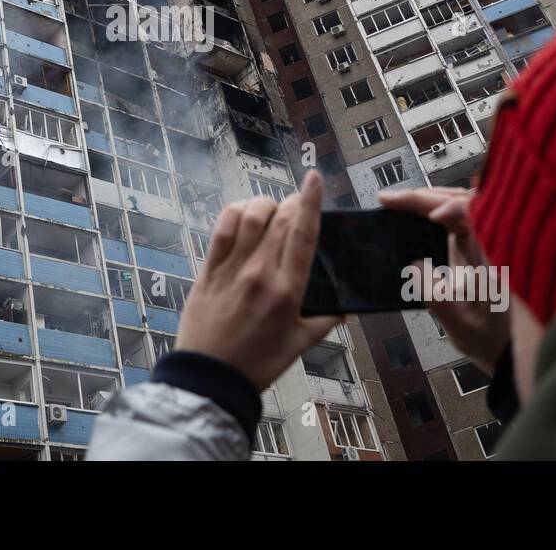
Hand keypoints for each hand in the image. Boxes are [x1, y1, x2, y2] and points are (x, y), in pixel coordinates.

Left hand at [177, 171, 341, 389]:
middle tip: (298, 203)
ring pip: (250, 216)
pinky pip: (222, 229)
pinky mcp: (209, 270)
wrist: (210, 378)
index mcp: (288, 291)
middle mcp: (260, 273)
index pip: (304, 234)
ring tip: (272, 209)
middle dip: (293, 202)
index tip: (315, 178)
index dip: (311, 201)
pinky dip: (234, 212)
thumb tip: (346, 308)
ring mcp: (232, 269)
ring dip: (265, 204)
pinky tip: (242, 214)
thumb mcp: (298, 345)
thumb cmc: (256, 364)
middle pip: (281, 220)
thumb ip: (325, 321)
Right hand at [378, 187, 508, 371]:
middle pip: (459, 201)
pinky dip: (431, 207)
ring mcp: (480, 240)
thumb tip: (414, 264)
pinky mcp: (472, 244)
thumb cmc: (487, 335)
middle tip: (388, 200)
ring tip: (395, 201)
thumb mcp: (459, 323)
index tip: (430, 216)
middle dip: (423, 196)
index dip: (452, 208)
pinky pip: (453, 215)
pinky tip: (413, 210)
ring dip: (425, 199)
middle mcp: (486, 242)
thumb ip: (436, 295)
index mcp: (489, 258)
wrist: (504, 345)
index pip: (475, 217)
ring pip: (456, 203)